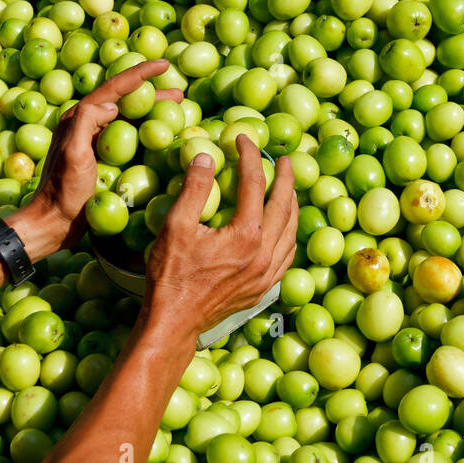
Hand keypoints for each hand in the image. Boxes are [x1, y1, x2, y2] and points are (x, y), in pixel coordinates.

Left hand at [35, 59, 183, 244]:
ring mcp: (95, 140)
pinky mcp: (102, 156)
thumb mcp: (74, 153)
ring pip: (128, 117)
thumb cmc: (64, 190)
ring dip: (151, 111)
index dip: (140, 73)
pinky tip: (161, 136)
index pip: (114, 87)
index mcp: (79, 117)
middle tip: (178, 92)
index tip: (163, 64)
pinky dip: (146, 131)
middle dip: (151, 92)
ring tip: (176, 109)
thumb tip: (113, 105)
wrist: (54, 222)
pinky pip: (128, 136)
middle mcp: (87, 124)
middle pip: (124, 99)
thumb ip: (87, 121)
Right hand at [144, 136, 297, 337]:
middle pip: (284, 205)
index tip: (242, 139)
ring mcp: (268, 274)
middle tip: (284, 159)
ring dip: (291, 206)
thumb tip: (206, 156)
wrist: (174, 323)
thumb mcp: (176, 227)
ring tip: (287, 189)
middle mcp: (265, 254)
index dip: (249, 156)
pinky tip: (283, 228)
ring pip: (292, 232)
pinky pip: (287, 255)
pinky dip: (288, 234)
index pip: (254, 184)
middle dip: (285, 178)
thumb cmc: (171, 276)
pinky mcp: (264, 288)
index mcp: (247, 235)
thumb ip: (194, 189)